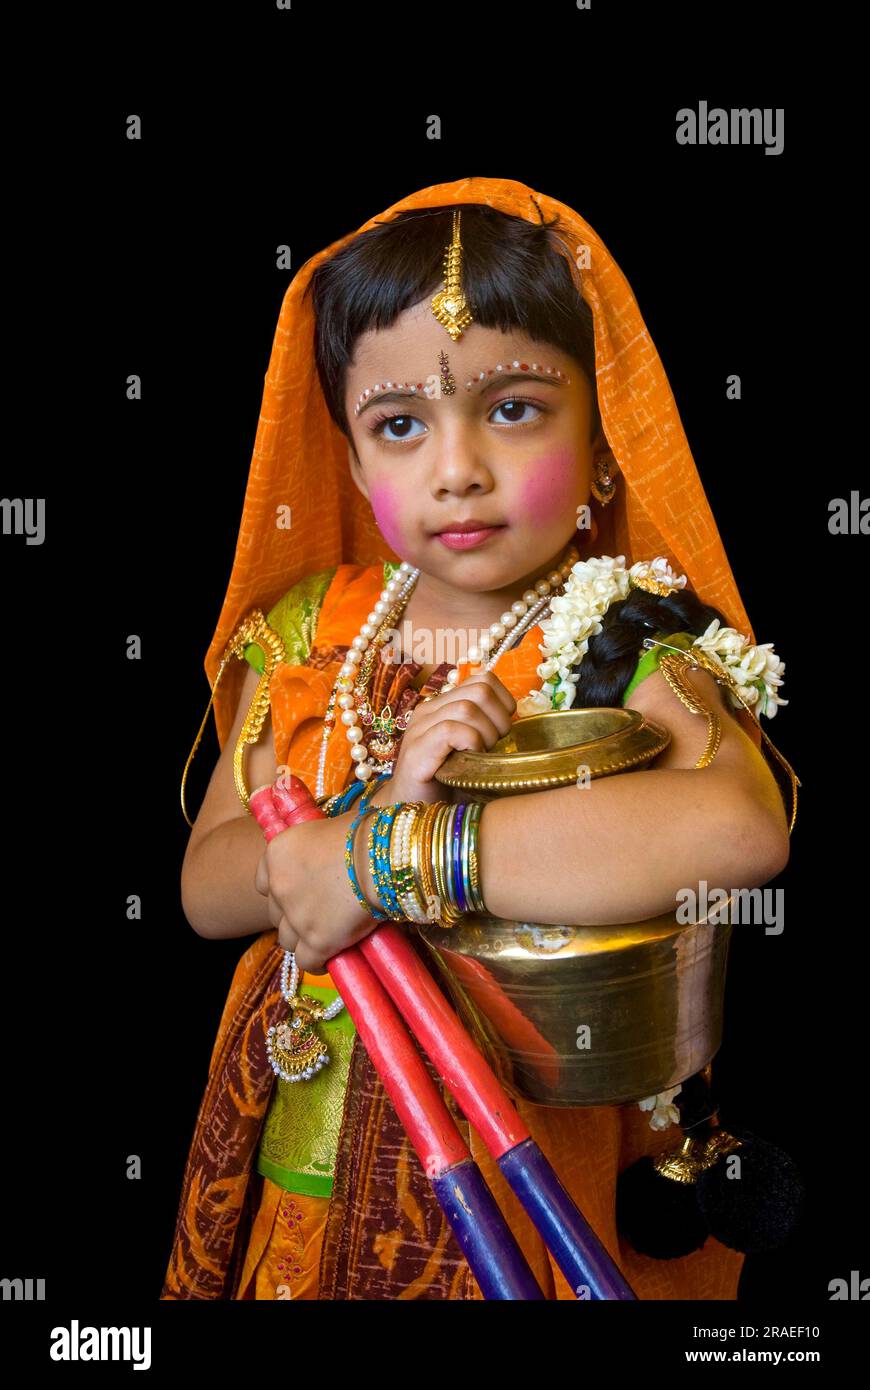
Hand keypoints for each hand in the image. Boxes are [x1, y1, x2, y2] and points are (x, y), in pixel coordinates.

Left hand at [254, 810, 379, 973]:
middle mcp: (279, 885)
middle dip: (292, 915)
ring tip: (325, 937)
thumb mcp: (331, 827)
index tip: (299, 892)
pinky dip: (317, 962)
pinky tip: (330, 957)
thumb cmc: (367, 833)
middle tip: (318, 913)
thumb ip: (320, 845)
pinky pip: (307, 962)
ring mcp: (296, 916)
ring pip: (287, 940)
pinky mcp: (317, 941)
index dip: (281, 890)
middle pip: (275, 912)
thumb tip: (334, 850)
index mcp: (278, 853)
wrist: (384, 858)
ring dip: (303, 939)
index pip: (264, 881)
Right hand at [377, 670, 516, 805]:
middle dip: (500, 719)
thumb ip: (489, 732)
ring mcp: (420, 727)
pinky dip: (470, 745)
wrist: (411, 814)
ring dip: (486, 735)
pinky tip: (469, 763)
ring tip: (481, 758)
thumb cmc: (448, 786)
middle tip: (495, 748)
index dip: (504, 701)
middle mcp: (430, 710)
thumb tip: (521, 723)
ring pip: (467, 708)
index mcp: (444, 705)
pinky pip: (451, 730)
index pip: (483, 679)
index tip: (504, 731)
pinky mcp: (416, 749)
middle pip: (480, 690)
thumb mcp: (473, 752)